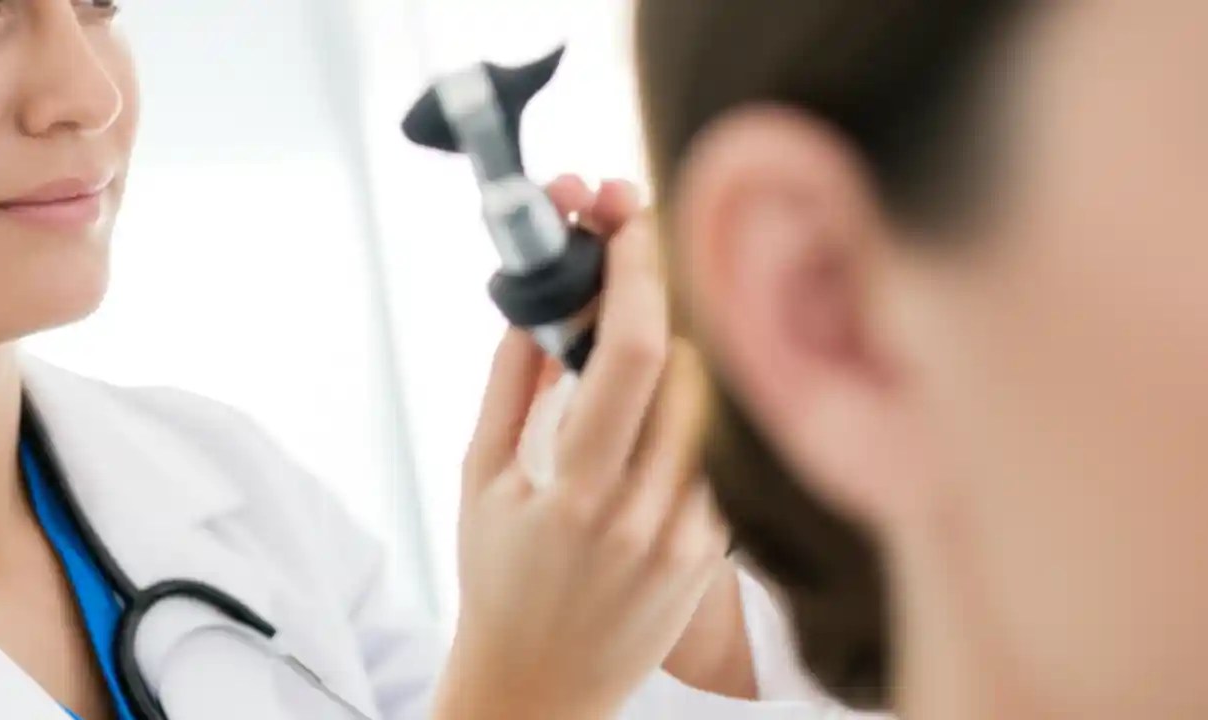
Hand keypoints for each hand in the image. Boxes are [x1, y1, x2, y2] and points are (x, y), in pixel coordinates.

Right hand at [434, 178, 729, 719]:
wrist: (540, 688)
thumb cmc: (498, 582)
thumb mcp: (479, 480)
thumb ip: (510, 382)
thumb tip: (538, 295)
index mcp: (579, 494)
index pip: (631, 353)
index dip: (637, 268)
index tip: (631, 215)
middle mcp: (650, 515)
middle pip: (693, 361)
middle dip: (667, 290)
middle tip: (638, 252)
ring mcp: (695, 538)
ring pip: (720, 401)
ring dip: (686, 345)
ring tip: (645, 325)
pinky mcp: (719, 552)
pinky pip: (727, 452)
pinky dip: (701, 406)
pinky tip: (667, 395)